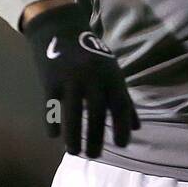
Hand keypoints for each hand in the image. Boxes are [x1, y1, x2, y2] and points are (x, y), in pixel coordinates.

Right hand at [22, 2, 138, 156]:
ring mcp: (70, 79)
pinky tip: (53, 136)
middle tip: (94, 155)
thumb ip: (124, 99)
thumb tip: (136, 127)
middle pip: (97, 112)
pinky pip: (51, 106)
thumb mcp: (112, 71)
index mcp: (110, 76)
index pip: (120, 105)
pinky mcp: (50, 81)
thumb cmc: (91, 55)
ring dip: (74, 135)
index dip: (122, 126)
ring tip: (74, 151)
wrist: (61, 31)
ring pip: (73, 112)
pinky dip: (52, 122)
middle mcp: (92, 78)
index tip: (122, 145)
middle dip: (96, 136)